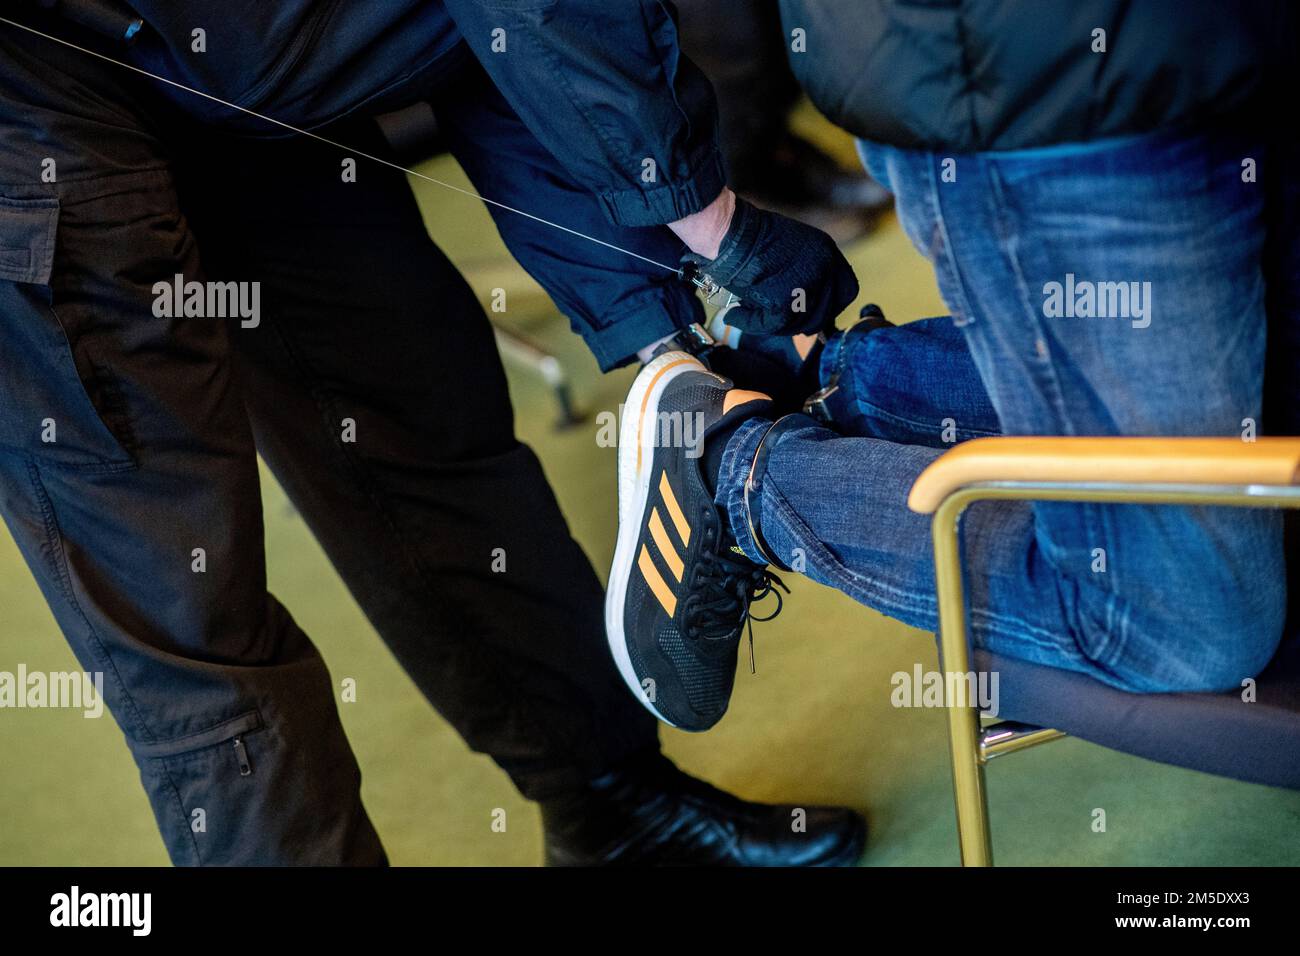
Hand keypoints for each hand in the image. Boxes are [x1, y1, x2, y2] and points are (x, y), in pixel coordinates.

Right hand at [678, 195, 858, 336]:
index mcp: (827, 253)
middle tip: (780, 319)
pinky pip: (771, 326)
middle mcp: (822, 270)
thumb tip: (807, 299)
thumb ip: (807, 271)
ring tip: (750, 313)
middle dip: (802, 321)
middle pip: (824, 313)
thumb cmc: (750, 237)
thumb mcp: (794, 247)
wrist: (728, 233)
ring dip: (774, 324)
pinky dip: (750, 323)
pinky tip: (735, 315)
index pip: (846, 291)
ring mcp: (805, 287)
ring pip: (798, 324)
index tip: (815, 309)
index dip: (831, 304)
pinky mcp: (784, 302)